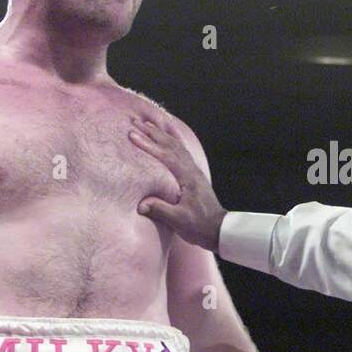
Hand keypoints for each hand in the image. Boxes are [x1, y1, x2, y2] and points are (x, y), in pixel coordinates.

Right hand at [129, 117, 226, 250]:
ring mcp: (193, 170)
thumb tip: (141, 204)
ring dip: (161, 133)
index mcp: (187, 178)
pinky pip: (182, 150)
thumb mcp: (179, 220)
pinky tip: (169, 132)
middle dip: (151, 132)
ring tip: (147, 122)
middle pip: (169, 145)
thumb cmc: (200, 226)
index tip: (132, 135)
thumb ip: (161, 210)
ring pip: (176, 145)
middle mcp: (191, 170)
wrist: (219, 230)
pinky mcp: (193, 174)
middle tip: (134, 121)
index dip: (148, 145)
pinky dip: (174, 139)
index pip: (164, 156)